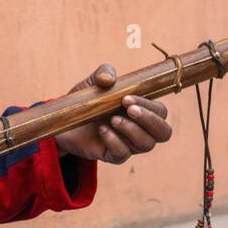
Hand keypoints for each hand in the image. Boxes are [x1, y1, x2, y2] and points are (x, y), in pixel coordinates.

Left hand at [53, 63, 172, 164]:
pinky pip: (122, 154)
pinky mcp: (113, 155)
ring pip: (146, 144)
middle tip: (128, 110)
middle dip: (149, 120)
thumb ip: (104, 72)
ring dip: (132, 130)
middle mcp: (141, 129)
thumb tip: (109, 79)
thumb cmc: (86, 100)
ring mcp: (128, 144)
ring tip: (112, 120)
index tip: (126, 98)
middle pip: (164, 132)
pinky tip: (102, 129)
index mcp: (143, 110)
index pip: (160, 112)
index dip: (149, 106)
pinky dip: (114, 141)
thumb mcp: (93, 81)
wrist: (64, 120)